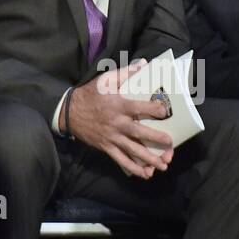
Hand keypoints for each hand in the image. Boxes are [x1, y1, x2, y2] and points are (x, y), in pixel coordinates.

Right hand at [67, 59, 175, 178]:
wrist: (69, 112)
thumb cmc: (90, 94)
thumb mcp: (105, 80)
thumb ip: (125, 73)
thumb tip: (144, 64)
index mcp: (118, 105)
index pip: (139, 108)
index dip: (154, 109)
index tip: (166, 111)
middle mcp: (116, 123)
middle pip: (139, 133)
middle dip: (155, 139)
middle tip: (170, 144)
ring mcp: (111, 137)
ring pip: (132, 150)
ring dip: (148, 159)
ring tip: (163, 165)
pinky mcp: (106, 147)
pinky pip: (120, 160)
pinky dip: (132, 168)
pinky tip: (145, 174)